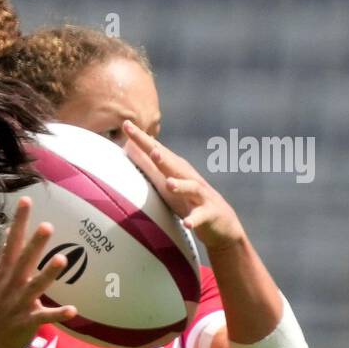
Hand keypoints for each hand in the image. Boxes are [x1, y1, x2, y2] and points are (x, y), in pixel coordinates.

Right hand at [0, 197, 76, 347]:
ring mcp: (18, 304)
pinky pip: (44, 317)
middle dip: (34, 244)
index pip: (12, 243)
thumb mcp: (0, 283)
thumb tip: (14, 235)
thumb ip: (11, 261)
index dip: (20, 222)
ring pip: (35, 286)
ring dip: (48, 273)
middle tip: (47, 225)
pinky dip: (58, 314)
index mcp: (5, 275)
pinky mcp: (27, 322)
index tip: (27, 200)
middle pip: (24, 261)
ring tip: (62, 260)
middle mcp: (11, 286)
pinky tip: (73, 310)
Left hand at [122, 119, 245, 252]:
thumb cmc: (187, 200)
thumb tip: (127, 147)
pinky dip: (194, 220)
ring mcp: (200, 196)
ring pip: (191, 188)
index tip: (126, 124)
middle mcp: (188, 178)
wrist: (222, 223)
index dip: (142, 139)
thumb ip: (147, 165)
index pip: (156, 151)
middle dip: (161, 156)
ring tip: (169, 183)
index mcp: (175, 170)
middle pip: (173, 165)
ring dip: (181, 185)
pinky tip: (187, 223)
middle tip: (151, 148)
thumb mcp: (165, 182)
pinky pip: (200, 218)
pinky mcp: (208, 215)